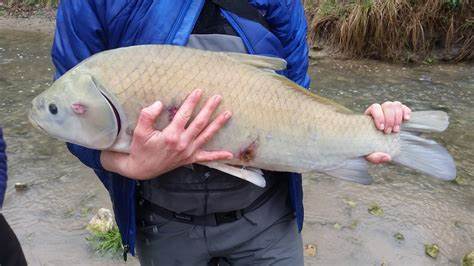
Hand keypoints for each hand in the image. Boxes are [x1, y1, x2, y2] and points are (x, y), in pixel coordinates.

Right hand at [100, 89, 232, 179]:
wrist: (141, 169)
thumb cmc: (140, 149)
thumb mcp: (139, 131)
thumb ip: (147, 115)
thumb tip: (159, 103)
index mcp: (171, 135)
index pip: (185, 114)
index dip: (192, 101)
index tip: (199, 90)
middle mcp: (183, 144)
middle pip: (200, 123)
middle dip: (209, 109)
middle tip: (218, 97)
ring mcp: (188, 152)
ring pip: (206, 136)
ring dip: (218, 124)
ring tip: (228, 113)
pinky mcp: (189, 159)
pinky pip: (206, 158)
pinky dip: (218, 156)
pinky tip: (229, 153)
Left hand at [364, 101, 410, 163]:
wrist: (377, 147)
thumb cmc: (370, 149)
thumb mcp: (369, 155)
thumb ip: (375, 157)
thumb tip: (386, 157)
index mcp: (369, 117)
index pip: (374, 107)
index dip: (379, 116)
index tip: (381, 128)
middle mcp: (379, 112)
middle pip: (387, 105)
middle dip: (390, 119)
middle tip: (390, 132)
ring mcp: (389, 111)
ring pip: (395, 104)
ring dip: (398, 117)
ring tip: (397, 129)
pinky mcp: (398, 113)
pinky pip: (403, 107)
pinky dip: (406, 111)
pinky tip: (406, 119)